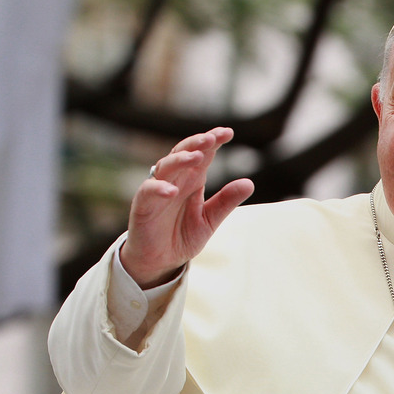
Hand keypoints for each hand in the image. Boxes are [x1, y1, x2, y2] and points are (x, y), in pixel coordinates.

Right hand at [120, 127, 254, 287]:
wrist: (160, 261)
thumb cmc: (182, 236)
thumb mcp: (210, 219)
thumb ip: (226, 201)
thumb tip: (250, 183)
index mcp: (193, 180)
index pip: (203, 154)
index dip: (213, 141)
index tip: (228, 132)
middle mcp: (175, 180)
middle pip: (183, 153)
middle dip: (197, 143)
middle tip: (212, 138)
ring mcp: (158, 191)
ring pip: (165, 167)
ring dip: (180, 160)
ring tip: (196, 156)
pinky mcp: (143, 206)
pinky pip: (148, 192)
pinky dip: (159, 188)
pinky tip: (172, 190)